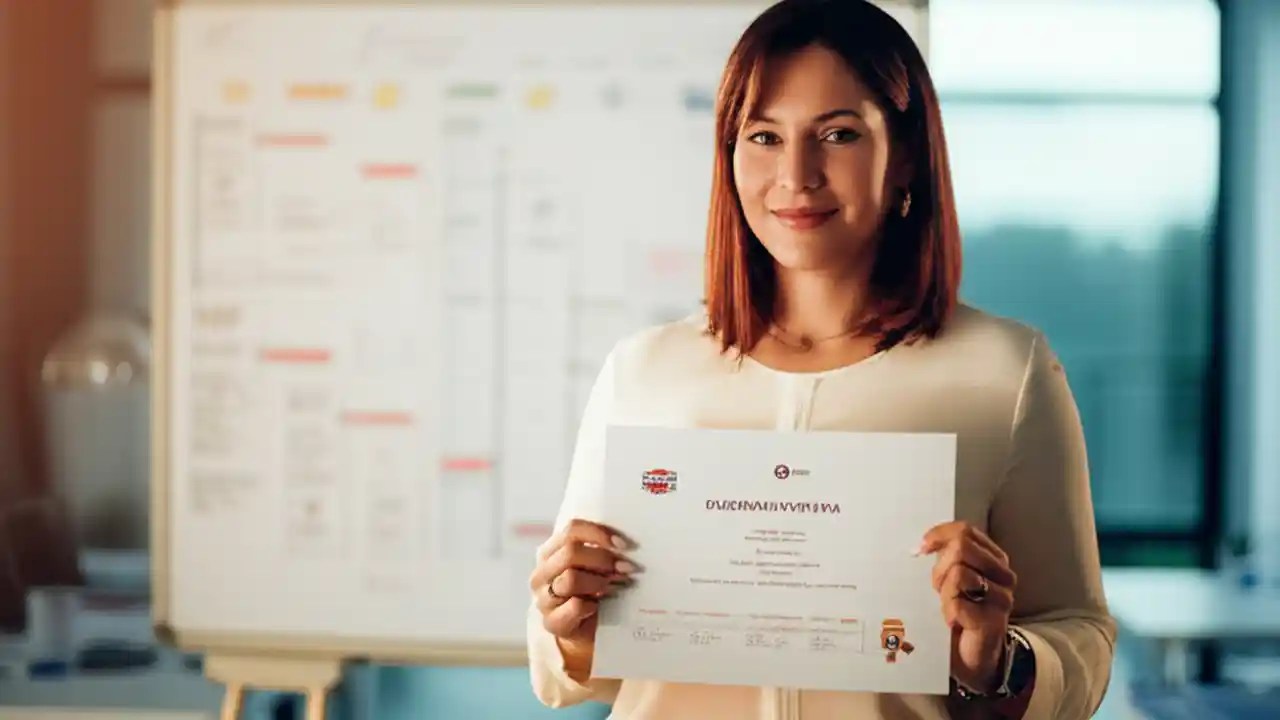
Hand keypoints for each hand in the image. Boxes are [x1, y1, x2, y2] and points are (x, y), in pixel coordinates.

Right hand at [529, 519, 635, 666]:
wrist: (587, 632)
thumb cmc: (593, 592)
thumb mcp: (594, 567)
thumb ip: (601, 551)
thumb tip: (625, 545)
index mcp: (550, 553)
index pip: (571, 531)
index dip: (598, 533)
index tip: (623, 544)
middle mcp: (542, 573)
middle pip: (570, 553)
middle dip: (603, 559)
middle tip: (626, 568)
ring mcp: (543, 598)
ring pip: (570, 579)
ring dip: (599, 582)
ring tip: (615, 587)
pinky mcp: (551, 622)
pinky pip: (574, 607)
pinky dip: (591, 605)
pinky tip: (599, 607)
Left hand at [918, 521, 1016, 693]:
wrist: (970, 656)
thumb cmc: (959, 613)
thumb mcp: (950, 578)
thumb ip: (945, 556)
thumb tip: (922, 544)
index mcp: (994, 558)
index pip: (965, 530)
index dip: (939, 535)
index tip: (922, 548)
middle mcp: (1003, 575)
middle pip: (961, 547)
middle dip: (940, 568)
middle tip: (939, 589)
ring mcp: (1001, 598)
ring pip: (958, 573)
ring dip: (944, 592)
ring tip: (950, 606)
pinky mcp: (992, 620)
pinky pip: (956, 604)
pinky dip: (947, 612)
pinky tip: (955, 622)